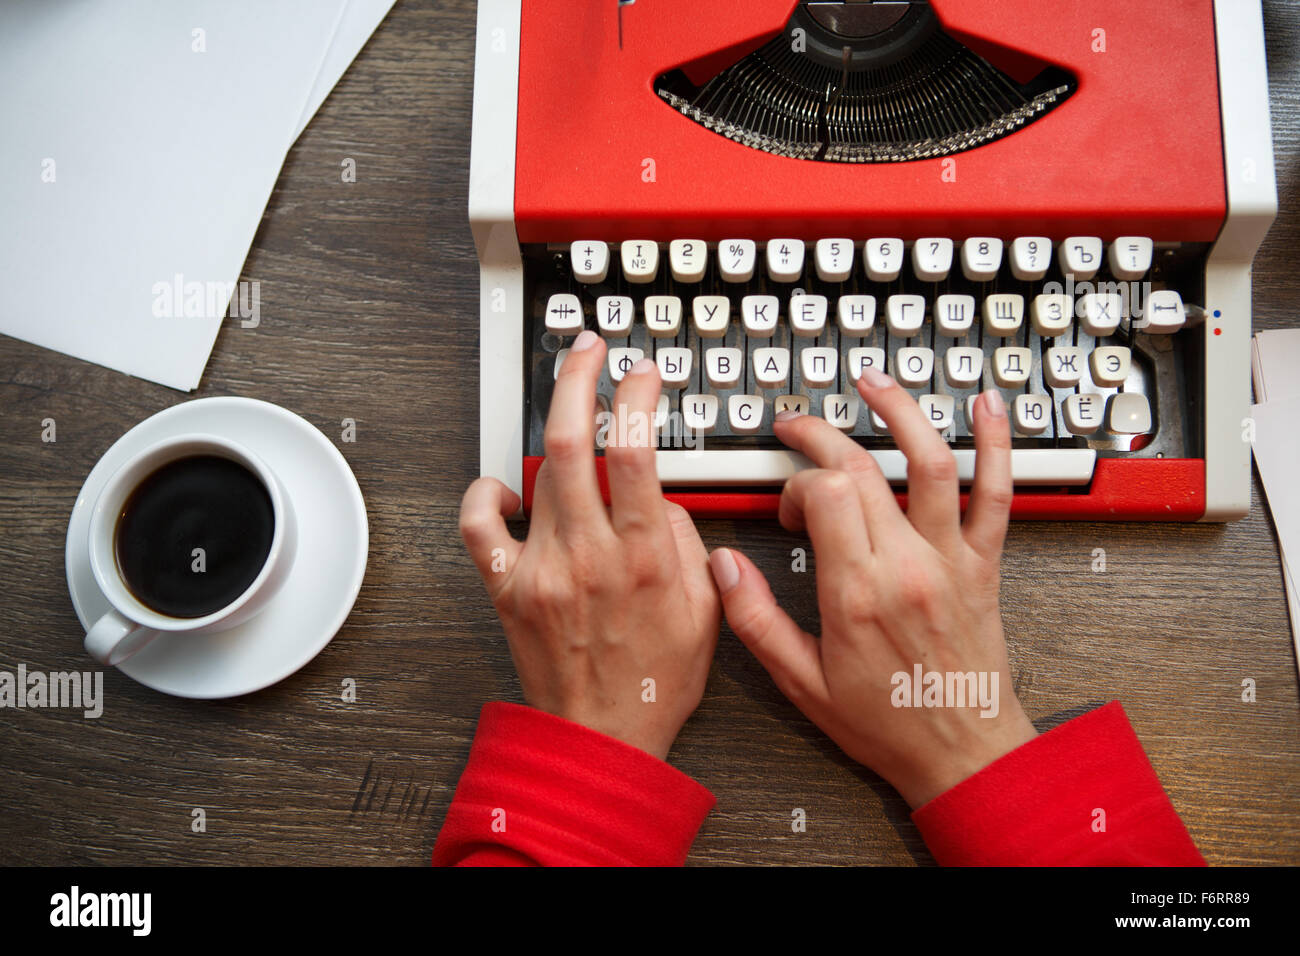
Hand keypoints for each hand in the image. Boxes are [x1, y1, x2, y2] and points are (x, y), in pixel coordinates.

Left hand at [459, 330, 719, 760]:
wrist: (601, 735)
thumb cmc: (654, 680)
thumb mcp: (705, 609)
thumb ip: (687, 540)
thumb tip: (659, 493)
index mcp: (644, 556)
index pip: (637, 450)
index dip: (637, 395)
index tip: (642, 374)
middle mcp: (589, 554)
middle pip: (574, 441)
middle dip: (580, 379)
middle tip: (588, 352)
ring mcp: (541, 568)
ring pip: (535, 471)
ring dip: (550, 429)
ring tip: (565, 413)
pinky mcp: (507, 588)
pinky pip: (477, 524)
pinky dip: (485, 493)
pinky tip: (505, 487)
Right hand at [709, 367, 1036, 806]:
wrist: (963, 753)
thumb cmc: (887, 723)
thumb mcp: (801, 684)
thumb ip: (756, 620)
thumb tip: (722, 568)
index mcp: (857, 594)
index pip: (825, 494)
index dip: (796, 485)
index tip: (790, 508)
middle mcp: (906, 566)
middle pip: (865, 468)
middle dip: (822, 435)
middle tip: (797, 427)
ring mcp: (951, 560)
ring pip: (931, 462)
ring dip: (901, 412)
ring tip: (874, 383)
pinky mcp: (984, 564)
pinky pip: (999, 494)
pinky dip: (997, 444)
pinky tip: (986, 407)